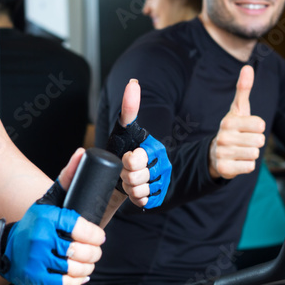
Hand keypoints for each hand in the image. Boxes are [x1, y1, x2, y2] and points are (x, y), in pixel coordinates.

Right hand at [0, 149, 105, 284]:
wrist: (7, 248)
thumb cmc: (35, 222)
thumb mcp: (49, 199)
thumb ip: (67, 178)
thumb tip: (82, 154)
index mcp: (47, 217)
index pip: (80, 227)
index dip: (95, 235)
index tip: (99, 236)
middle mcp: (40, 238)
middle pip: (79, 251)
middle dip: (94, 253)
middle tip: (95, 251)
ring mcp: (36, 259)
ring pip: (74, 268)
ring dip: (87, 267)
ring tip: (88, 263)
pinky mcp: (34, 277)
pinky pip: (64, 283)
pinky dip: (76, 280)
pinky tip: (79, 275)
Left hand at [110, 79, 171, 207]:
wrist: (121, 173)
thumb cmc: (122, 148)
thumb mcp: (125, 129)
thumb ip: (129, 108)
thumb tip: (133, 83)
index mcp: (155, 148)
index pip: (137, 159)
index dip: (127, 162)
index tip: (125, 157)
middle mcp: (163, 164)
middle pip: (137, 177)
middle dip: (126, 176)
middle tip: (124, 170)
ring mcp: (163, 182)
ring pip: (141, 191)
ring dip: (130, 188)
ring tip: (128, 180)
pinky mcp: (160, 196)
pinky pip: (146, 201)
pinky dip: (137, 198)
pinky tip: (135, 191)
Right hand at [209, 65, 265, 179]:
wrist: (215, 153)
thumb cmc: (233, 128)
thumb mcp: (238, 109)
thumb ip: (243, 89)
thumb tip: (247, 67)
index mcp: (229, 121)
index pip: (260, 125)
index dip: (258, 128)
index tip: (247, 128)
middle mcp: (224, 137)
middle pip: (259, 141)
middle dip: (255, 142)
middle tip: (244, 141)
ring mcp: (223, 153)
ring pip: (255, 154)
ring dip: (251, 153)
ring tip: (241, 150)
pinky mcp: (225, 169)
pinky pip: (250, 167)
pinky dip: (247, 165)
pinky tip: (238, 160)